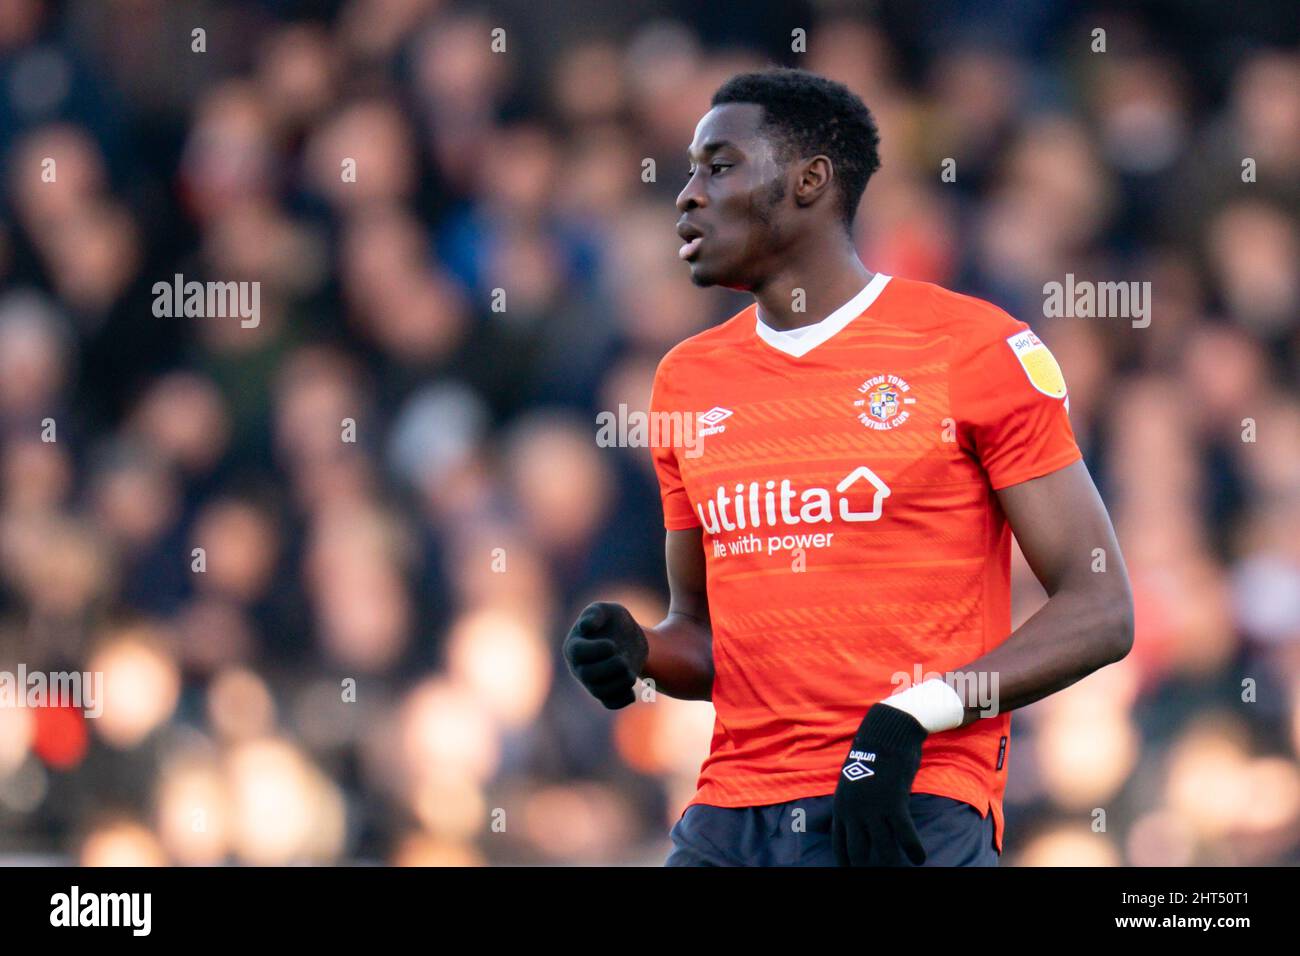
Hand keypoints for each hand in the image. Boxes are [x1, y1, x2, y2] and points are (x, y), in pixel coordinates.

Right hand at [562, 602, 649, 708]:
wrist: (631, 639)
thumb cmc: (615, 622)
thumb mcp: (608, 610)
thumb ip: (595, 613)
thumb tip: (585, 626)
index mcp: (574, 646)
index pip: (578, 653)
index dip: (597, 651)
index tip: (613, 645)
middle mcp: (579, 667)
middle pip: (589, 675)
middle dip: (612, 667)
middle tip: (624, 659)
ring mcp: (591, 683)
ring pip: (601, 692)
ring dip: (621, 682)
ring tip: (630, 670)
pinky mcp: (606, 693)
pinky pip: (611, 703)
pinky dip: (624, 698)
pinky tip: (631, 688)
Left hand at [831, 702, 927, 865]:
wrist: (886, 733)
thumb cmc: (872, 755)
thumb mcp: (851, 779)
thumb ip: (851, 802)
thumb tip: (852, 819)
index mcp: (841, 805)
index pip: (839, 843)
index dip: (845, 861)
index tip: (851, 870)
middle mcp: (853, 810)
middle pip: (858, 851)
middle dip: (867, 865)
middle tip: (881, 870)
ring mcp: (872, 808)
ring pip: (883, 848)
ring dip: (893, 861)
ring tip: (902, 867)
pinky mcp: (893, 803)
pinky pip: (904, 834)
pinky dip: (913, 849)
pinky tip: (919, 858)